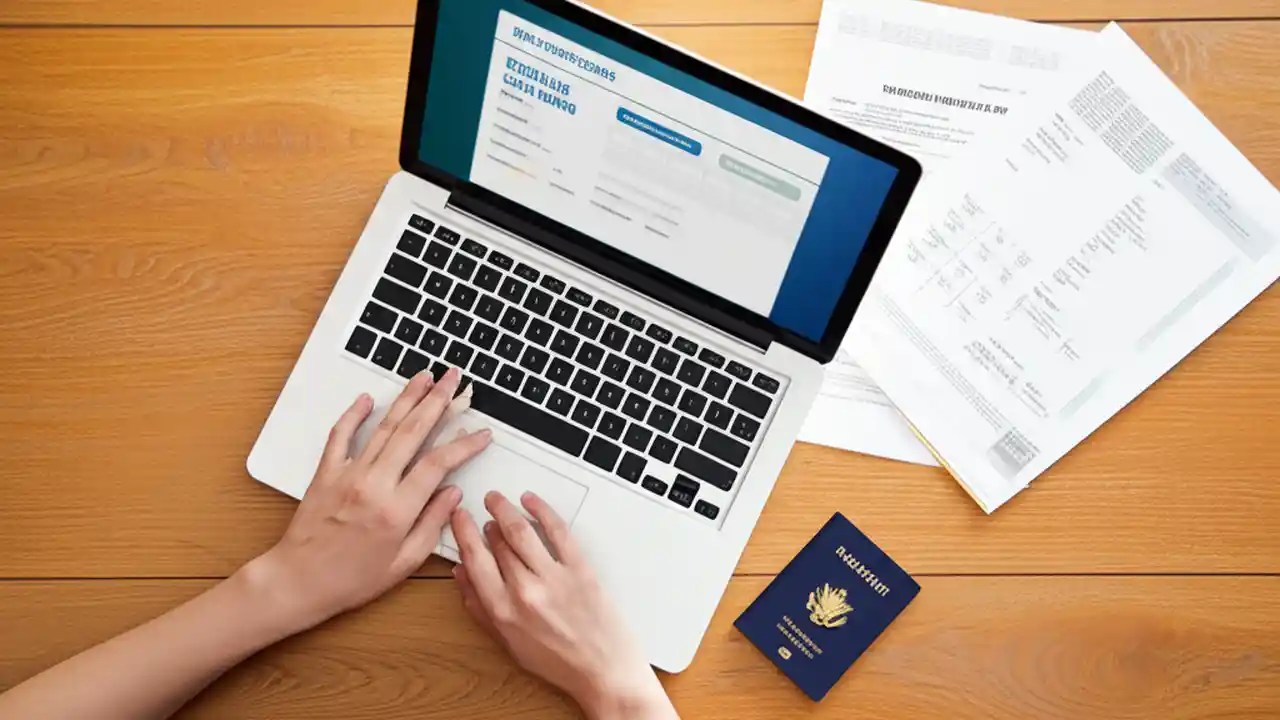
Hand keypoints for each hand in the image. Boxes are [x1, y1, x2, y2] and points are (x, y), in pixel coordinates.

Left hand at [245, 369, 491, 633]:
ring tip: (425, 376)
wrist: (299, 581)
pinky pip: (341, 435)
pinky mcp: (327, 473)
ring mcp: (348, 474)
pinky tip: (367, 398)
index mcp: (397, 510)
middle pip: (413, 431)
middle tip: (455, 379)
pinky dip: (354, 414)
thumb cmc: (352, 579)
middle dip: (438, 400)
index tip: (482, 433)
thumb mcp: (404, 563)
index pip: (439, 463)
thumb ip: (432, 524)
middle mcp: (374, 484)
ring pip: (383, 426)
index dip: (464, 444)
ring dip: (407, 398)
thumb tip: (453, 493)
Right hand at [451, 492, 678, 719]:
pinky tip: (531, 501)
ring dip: (505, 510)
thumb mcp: (508, 642)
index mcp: (503, 611)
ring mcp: (554, 578)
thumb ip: (480, 608)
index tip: (459, 518)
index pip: (475, 560)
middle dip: (487, 522)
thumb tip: (461, 576)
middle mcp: (525, 592)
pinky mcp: (580, 569)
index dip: (464, 533)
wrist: (603, 670)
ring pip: (521, 532)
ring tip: (498, 500)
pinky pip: (557, 531)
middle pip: (497, 544)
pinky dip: (541, 510)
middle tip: (483, 510)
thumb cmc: (559, 661)